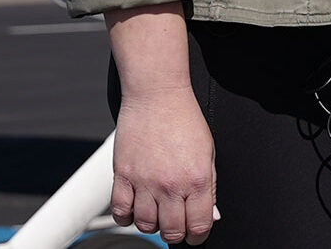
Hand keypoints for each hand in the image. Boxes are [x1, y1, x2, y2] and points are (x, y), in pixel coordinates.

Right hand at [112, 88, 218, 243]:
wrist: (157, 95)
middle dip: (176, 233)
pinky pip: (120, 210)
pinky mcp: (122, 175)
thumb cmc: (184, 119)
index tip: (196, 232)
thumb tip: (210, 215)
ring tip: (156, 212)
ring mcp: (144, 181)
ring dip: (152, 224)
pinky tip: (134, 208)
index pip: (199, 225)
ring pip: (145, 225)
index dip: (198, 234)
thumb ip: (209, 187)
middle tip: (176, 223)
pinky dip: (126, 216)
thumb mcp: (209, 153)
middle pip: (171, 231)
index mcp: (197, 179)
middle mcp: (170, 184)